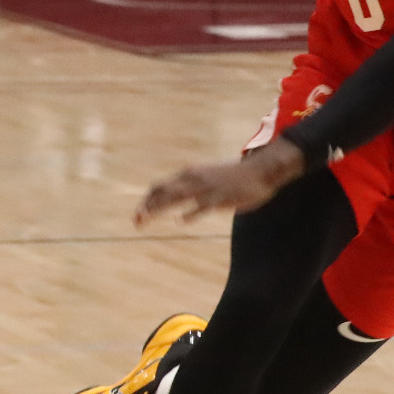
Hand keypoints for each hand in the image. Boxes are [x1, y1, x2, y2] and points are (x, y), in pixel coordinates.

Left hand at [135, 139, 305, 226]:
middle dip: (146, 207)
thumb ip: (188, 187)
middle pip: (161, 192)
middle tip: (135, 223)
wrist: (259, 170)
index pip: (158, 188)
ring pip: (177, 197)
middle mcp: (193, 179)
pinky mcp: (221, 198)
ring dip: (159, 208)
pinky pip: (203, 206)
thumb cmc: (229, 177)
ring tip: (145, 220)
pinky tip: (181, 221)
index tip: (137, 218)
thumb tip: (171, 196)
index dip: (144, 202)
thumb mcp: (204, 178)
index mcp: (187, 175)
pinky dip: (192, 213)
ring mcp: (206, 188)